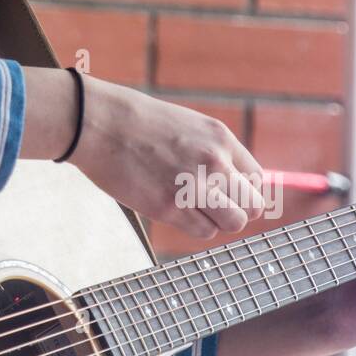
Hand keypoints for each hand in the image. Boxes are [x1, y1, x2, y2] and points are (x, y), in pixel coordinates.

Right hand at [69, 75, 266, 238]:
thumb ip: (214, 152)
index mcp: (221, 138)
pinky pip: (203, 232)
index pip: (257, 180)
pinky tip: (175, 210)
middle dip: (236, 210)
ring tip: (193, 208)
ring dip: (217, 221)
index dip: (242, 191)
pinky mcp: (168, 207)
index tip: (226, 193)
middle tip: (213, 206)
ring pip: (232, 223)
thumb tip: (232, 184)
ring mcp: (193, 187)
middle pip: (253, 206)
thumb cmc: (139, 124)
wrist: (99, 123)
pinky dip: (194, 226)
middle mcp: (214, 163)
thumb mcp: (189, 126)